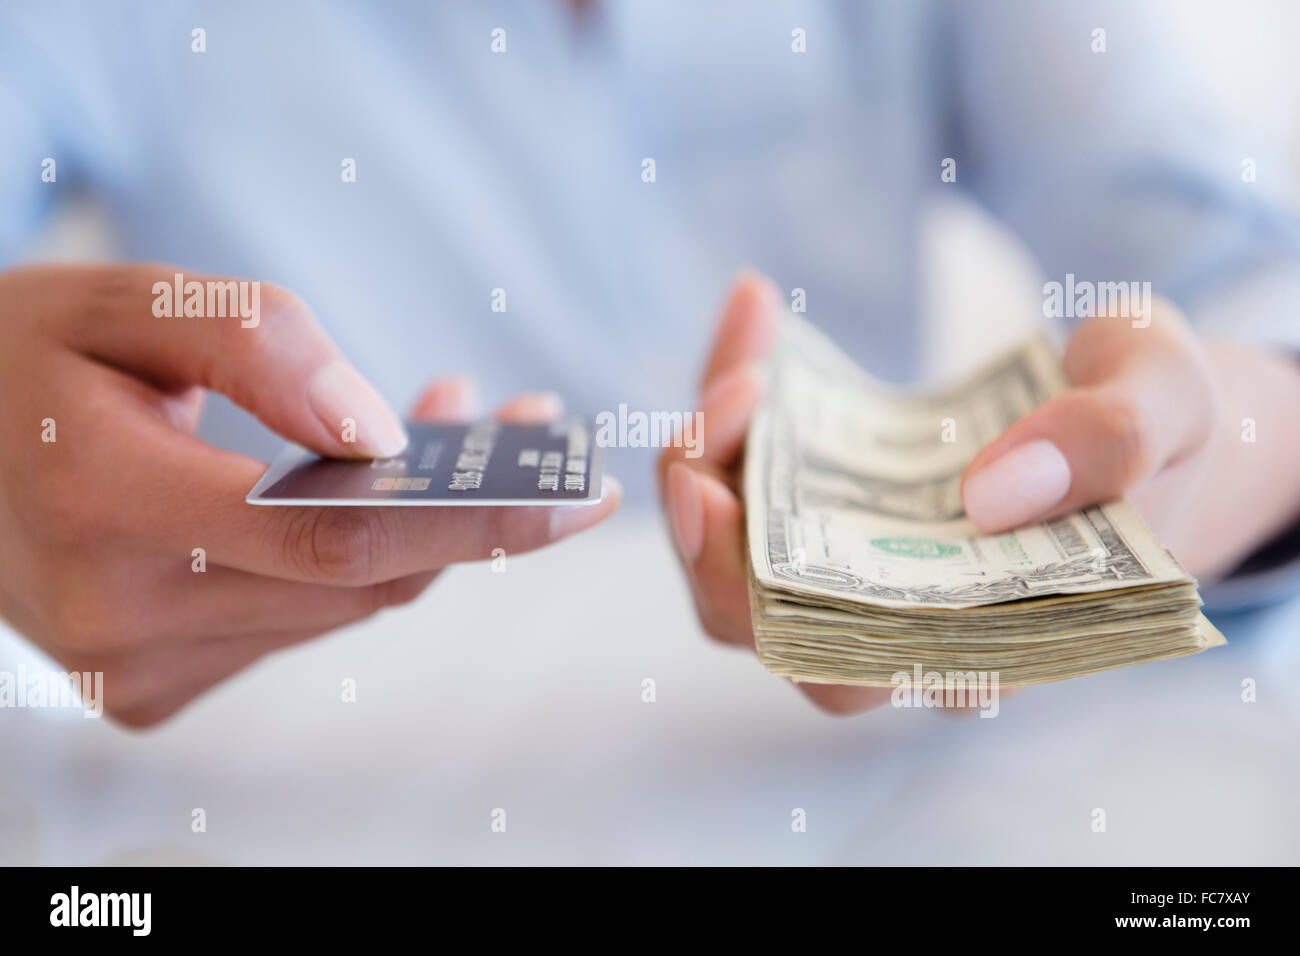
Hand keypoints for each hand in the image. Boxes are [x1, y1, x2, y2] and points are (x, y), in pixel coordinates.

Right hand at [0, 264, 618, 725]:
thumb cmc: (22, 358)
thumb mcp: (125, 302)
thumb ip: (257, 347)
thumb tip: (383, 434)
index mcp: (102, 502)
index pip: (329, 538)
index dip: (470, 520)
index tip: (578, 496)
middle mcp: (117, 613)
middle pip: (356, 579)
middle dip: (466, 508)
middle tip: (525, 432)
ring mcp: (133, 669)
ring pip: (340, 606)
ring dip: (415, 527)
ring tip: (459, 434)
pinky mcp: (151, 691)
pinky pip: (300, 623)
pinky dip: (355, 562)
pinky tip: (371, 490)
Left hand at [660, 277, 1299, 716]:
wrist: (1138, 408)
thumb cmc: (1156, 430)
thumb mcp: (1168, 408)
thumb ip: (1110, 447)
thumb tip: (992, 496)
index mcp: (982, 643)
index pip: (850, 668)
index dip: (777, 606)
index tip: (739, 503)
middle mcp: (899, 621)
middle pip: (756, 616)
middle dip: (712, 520)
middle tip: (733, 400)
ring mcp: (853, 562)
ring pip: (731, 546)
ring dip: (712, 447)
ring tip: (748, 338)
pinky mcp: (825, 500)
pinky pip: (747, 468)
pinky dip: (736, 396)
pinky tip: (755, 306)